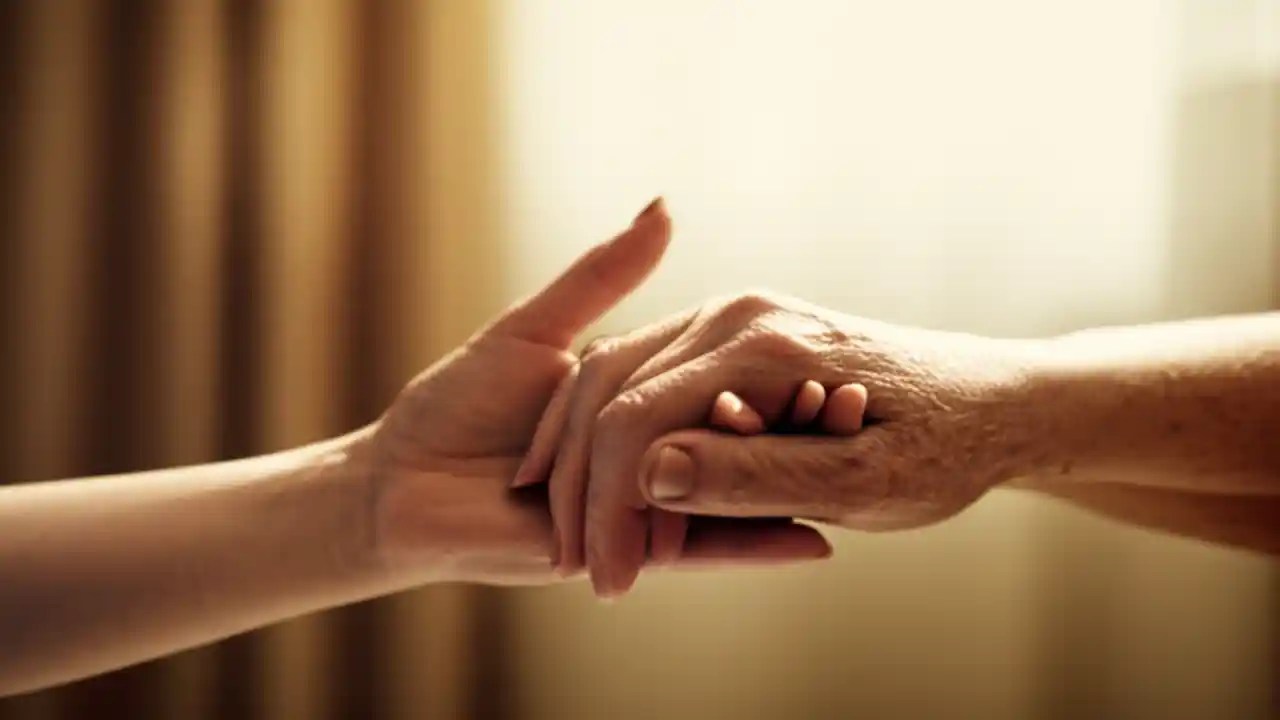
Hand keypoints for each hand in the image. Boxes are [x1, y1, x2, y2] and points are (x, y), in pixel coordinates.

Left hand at [343, 205, 830, 585]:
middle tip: (858, 414)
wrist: (399, 484)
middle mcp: (648, 455)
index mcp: (637, 401)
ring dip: (786, 485)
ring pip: (728, 497)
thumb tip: (668, 205)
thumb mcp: (540, 328)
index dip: (765, 375)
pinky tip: (810, 539)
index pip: (715, 385)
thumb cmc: (457, 400)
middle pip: (734, 443)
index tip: (829, 361)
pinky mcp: (622, 554)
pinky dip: (751, 547)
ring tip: (857, 475)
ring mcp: (640, 507)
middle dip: (792, 434)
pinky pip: (694, 553)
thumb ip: (604, 276)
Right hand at [539, 289, 1037, 595]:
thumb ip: (754, 477)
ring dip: (587, 458)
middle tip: (585, 569)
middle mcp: (732, 314)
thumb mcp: (861, 483)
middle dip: (581, 485)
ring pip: (612, 378)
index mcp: (760, 343)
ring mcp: (728, 317)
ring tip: (592, 538)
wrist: (991, 400)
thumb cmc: (940, 447)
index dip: (609, 507)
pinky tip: (610, 488)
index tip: (610, 581)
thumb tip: (649, 475)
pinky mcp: (731, 336)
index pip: (637, 420)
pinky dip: (612, 433)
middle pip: (607, 390)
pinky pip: (644, 376)